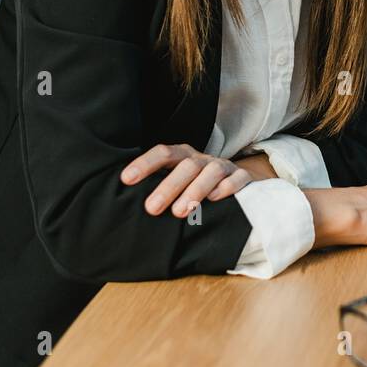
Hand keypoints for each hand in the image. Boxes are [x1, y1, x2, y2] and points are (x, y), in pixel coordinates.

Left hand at [121, 143, 257, 217]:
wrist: (235, 179)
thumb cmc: (195, 184)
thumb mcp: (176, 180)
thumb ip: (158, 186)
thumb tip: (125, 203)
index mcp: (182, 156)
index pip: (163, 153)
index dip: (145, 164)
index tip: (126, 180)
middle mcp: (201, 159)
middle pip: (186, 165)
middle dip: (168, 187)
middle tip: (151, 208)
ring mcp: (223, 167)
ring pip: (211, 171)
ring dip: (195, 190)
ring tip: (179, 212)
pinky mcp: (242, 177)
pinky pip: (237, 178)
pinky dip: (227, 187)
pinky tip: (215, 199)